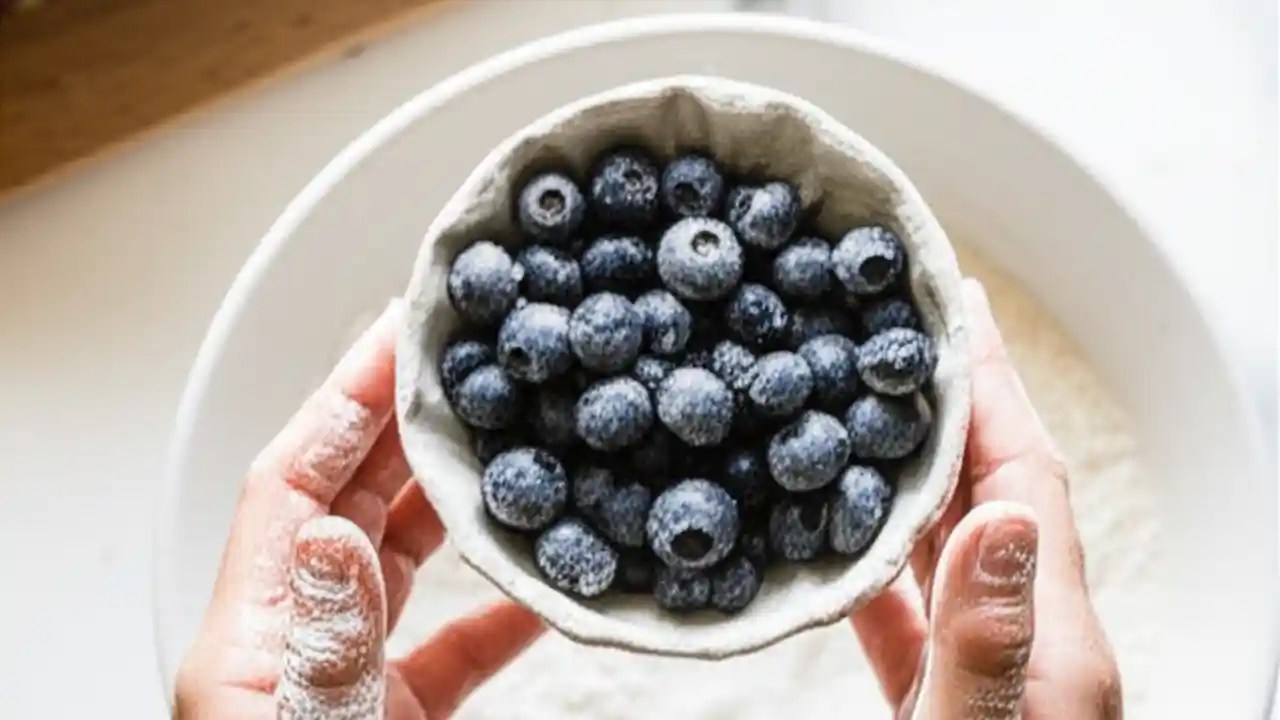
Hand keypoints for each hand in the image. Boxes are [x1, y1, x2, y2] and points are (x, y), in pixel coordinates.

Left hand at [175, 300, 543, 718]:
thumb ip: (324, 638)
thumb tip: (335, 535)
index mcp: (250, 638)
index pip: (290, 483)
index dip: (341, 399)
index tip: (395, 335)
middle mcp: (295, 637)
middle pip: (348, 498)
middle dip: (402, 422)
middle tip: (460, 361)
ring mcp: (346, 671)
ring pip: (399, 557)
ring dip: (450, 500)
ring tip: (505, 444)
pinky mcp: (394, 712)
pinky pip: (451, 642)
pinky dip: (498, 610)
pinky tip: (539, 586)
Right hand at [850, 279, 1122, 718]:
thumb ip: (984, 639)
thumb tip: (998, 519)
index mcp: (1056, 641)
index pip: (1023, 477)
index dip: (992, 385)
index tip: (960, 306)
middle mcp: (1029, 640)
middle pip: (989, 490)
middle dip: (950, 402)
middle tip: (904, 328)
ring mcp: (988, 668)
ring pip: (947, 544)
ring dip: (910, 469)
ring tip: (866, 401)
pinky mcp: (942, 703)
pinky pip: (908, 611)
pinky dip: (873, 566)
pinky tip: (832, 540)